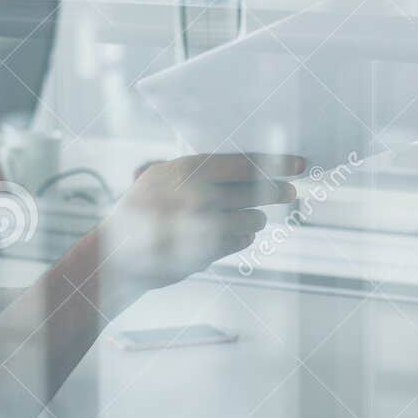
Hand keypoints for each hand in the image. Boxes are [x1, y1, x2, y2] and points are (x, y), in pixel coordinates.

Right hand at [92, 153, 303, 290]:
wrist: (117, 254)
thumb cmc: (144, 210)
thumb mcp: (162, 176)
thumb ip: (200, 169)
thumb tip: (253, 164)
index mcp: (187, 169)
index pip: (244, 162)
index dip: (277, 162)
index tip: (300, 164)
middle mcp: (197, 194)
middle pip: (256, 190)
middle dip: (278, 192)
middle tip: (289, 192)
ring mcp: (201, 225)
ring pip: (253, 218)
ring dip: (254, 218)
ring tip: (244, 216)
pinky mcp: (206, 251)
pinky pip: (242, 240)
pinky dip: (242, 236)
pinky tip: (232, 232)